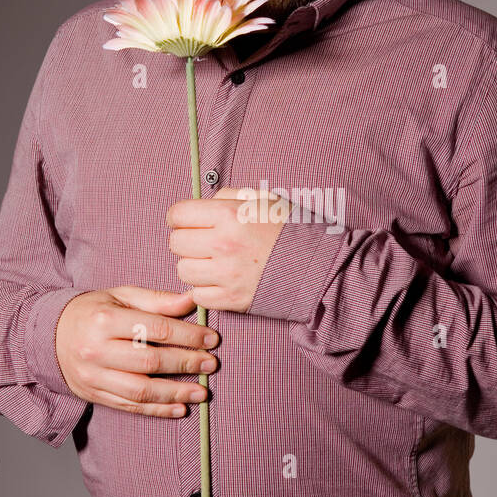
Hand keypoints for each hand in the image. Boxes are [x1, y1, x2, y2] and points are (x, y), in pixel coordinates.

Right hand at [54, 287, 219, 417]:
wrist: (49, 337)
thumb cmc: (91, 312)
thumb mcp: (119, 296)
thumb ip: (156, 300)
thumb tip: (191, 301)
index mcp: (104, 320)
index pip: (154, 329)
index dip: (187, 336)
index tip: (211, 339)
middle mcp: (96, 350)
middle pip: (150, 361)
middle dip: (186, 364)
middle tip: (211, 365)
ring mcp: (94, 376)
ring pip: (141, 390)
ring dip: (176, 393)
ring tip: (202, 392)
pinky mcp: (94, 395)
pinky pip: (130, 406)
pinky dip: (157, 410)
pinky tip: (180, 409)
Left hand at [166, 186, 288, 310]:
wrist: (320, 266)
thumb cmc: (294, 230)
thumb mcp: (265, 200)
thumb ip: (230, 197)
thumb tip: (205, 204)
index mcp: (229, 215)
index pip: (178, 214)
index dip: (179, 217)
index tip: (187, 221)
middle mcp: (223, 244)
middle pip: (176, 243)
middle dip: (186, 240)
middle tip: (202, 242)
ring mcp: (226, 275)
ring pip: (183, 270)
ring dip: (193, 265)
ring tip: (212, 262)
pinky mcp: (231, 299)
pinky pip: (198, 295)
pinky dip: (204, 289)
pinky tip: (220, 280)